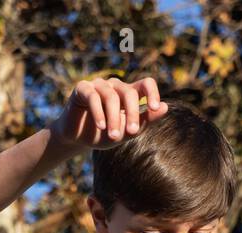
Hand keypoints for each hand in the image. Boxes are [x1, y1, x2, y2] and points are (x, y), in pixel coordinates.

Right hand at [49, 76, 168, 150]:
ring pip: (112, 97)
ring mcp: (99, 85)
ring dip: (114, 118)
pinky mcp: (82, 89)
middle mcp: (115, 86)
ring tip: (114, 137)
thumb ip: (144, 120)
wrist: (77, 139)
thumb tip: (165, 107)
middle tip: (132, 132)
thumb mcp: (125, 132)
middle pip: (130, 93)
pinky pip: (93, 97)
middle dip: (132, 113)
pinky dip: (99, 113)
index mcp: (128, 93)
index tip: (154, 108)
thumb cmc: (103, 134)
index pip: (145, 83)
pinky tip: (101, 126)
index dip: (152, 93)